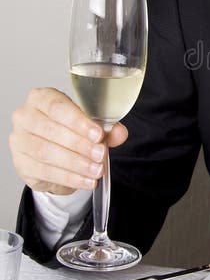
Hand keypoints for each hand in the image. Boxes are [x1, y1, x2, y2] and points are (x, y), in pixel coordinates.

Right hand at [9, 88, 127, 194]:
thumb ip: (105, 128)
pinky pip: (46, 171)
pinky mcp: (20, 163)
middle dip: (80, 145)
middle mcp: (25, 116)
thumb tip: (119, 133)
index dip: (78, 122)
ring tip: (96, 170)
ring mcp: (19, 140)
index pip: (57, 107)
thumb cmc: (68, 131)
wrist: (52, 155)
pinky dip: (70, 178)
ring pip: (47, 152)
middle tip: (100, 155)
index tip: (98, 134)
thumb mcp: (89, 126)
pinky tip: (86, 180)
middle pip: (52, 130)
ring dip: (76, 163)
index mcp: (41, 98)